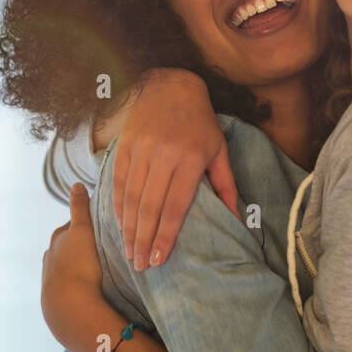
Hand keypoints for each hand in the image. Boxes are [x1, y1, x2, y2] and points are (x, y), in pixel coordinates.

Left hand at [41, 183, 101, 324]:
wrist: (70, 305)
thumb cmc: (79, 264)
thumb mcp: (83, 230)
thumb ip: (80, 208)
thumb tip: (76, 185)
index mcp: (58, 238)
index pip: (74, 226)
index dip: (89, 226)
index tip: (104, 229)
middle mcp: (50, 255)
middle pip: (70, 246)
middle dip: (84, 247)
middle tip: (104, 251)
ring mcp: (51, 276)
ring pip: (69, 266)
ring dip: (81, 267)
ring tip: (99, 272)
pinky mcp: (55, 296)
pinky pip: (70, 284)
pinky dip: (78, 283)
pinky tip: (89, 288)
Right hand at [111, 70, 237, 271]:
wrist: (171, 86)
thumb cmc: (200, 123)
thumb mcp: (219, 151)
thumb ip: (226, 185)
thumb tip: (235, 219)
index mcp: (190, 159)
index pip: (174, 206)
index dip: (165, 236)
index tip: (158, 259)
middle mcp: (163, 155)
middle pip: (150, 207)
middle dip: (143, 239)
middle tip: (140, 265)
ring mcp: (141, 149)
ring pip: (131, 196)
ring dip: (128, 228)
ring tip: (129, 252)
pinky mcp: (125, 144)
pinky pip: (118, 180)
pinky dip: (117, 204)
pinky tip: (119, 224)